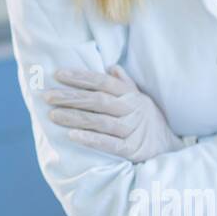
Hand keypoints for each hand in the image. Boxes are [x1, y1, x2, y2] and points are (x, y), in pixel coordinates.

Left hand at [44, 65, 184, 162]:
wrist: (169, 147)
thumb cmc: (147, 120)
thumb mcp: (141, 98)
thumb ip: (125, 83)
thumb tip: (111, 66)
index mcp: (130, 94)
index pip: (102, 82)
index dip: (80, 77)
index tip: (58, 74)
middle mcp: (131, 109)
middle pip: (97, 100)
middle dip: (70, 97)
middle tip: (47, 96)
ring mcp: (131, 129)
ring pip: (100, 121)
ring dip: (75, 118)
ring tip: (53, 115)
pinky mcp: (131, 149)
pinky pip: (109, 144)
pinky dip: (90, 139)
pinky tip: (72, 136)